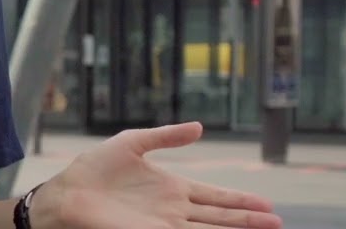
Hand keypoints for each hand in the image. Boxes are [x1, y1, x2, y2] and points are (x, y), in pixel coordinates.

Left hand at [31, 122, 281, 228]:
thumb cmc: (94, 169)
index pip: (214, 196)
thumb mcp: (132, 143)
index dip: (240, 201)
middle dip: (248, 220)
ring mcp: (165, 225)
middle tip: (278, 223)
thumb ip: (166, 136)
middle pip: (219, 217)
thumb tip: (200, 127)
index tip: (266, 205)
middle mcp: (173, 210)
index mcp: (171, 188)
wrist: (67, 192)